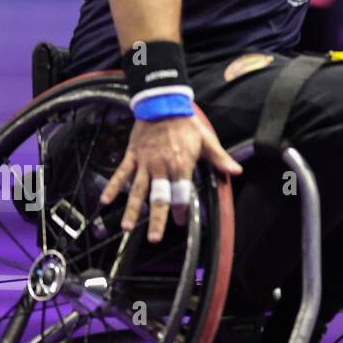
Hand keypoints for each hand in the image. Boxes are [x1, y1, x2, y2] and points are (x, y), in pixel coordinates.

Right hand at [100, 113, 242, 241]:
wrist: (163, 103)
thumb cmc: (187, 123)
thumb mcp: (207, 139)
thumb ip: (220, 158)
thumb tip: (237, 170)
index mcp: (181, 164)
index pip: (182, 192)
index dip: (181, 209)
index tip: (180, 221)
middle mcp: (161, 167)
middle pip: (159, 197)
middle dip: (158, 219)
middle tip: (155, 238)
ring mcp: (145, 163)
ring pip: (137, 190)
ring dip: (132, 209)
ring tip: (126, 227)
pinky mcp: (132, 156)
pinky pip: (121, 174)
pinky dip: (112, 187)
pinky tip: (105, 201)